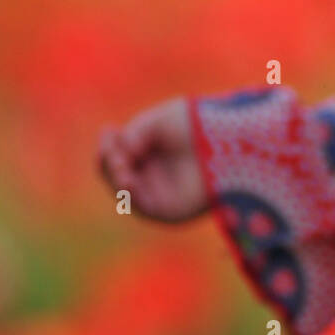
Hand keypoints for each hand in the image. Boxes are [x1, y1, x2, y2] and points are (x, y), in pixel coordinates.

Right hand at [96, 97, 208, 222]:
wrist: (226, 139)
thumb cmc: (196, 125)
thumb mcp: (156, 122)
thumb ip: (132, 137)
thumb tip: (120, 158)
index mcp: (154, 153)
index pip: (120, 155)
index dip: (109, 145)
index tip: (108, 128)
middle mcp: (157, 175)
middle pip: (116, 175)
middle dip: (108, 160)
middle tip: (110, 145)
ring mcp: (162, 194)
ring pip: (123, 192)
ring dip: (114, 176)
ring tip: (120, 160)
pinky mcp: (170, 212)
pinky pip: (140, 207)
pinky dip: (128, 193)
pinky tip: (126, 176)